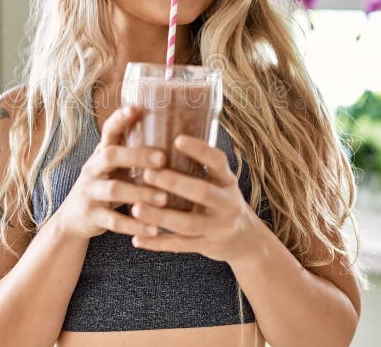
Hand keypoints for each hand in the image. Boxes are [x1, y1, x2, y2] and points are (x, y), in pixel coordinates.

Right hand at [55, 106, 169, 240]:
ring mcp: (89, 192)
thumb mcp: (113, 167)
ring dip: (140, 193)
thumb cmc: (105, 185)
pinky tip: (154, 229)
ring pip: (114, 189)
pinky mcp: (91, 215)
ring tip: (164, 198)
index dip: (120, 119)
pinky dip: (134, 225)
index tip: (136, 109)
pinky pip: (114, 221)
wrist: (73, 218)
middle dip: (136, 156)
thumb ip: (133, 153)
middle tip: (162, 159)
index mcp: (101, 154)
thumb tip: (173, 131)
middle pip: (110, 156)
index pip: (108, 131)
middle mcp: (92, 169)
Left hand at [129, 134, 260, 262]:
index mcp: (227, 180)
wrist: (245, 240)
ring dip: (160, 216)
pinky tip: (137, 239)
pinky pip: (180, 245)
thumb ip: (200, 166)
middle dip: (174, 183)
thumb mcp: (220, 181)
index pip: (217, 161)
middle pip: (202, 192)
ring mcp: (218, 227)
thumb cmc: (221, 201)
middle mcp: (227, 203)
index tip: (177, 139)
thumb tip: (164, 134)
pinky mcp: (207, 246)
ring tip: (135, 208)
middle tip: (148, 173)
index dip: (199, 150)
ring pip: (188, 223)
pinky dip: (157, 243)